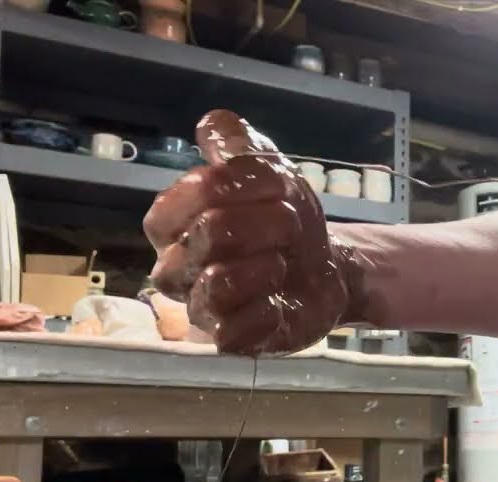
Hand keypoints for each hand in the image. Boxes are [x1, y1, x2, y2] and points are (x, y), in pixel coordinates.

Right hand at [143, 110, 354, 354]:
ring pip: (217, 285)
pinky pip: (234, 332)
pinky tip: (280, 298)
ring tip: (285, 259)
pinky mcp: (230, 340)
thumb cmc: (282, 217)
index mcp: (171, 224)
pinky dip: (267, 309)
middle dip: (264, 220)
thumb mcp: (269, 170)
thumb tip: (214, 125)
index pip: (176, 202)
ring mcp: (201, 308)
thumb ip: (238, 145)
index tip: (276, 182)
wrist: (327, 266)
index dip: (229, 188)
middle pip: (208, 234)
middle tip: (292, 220)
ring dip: (266, 263)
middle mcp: (175, 268)